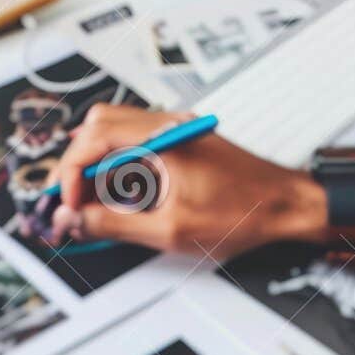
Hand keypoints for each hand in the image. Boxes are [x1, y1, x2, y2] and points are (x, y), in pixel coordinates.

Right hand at [48, 105, 327, 259]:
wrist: (288, 205)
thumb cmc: (244, 212)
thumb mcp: (170, 230)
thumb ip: (114, 224)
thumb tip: (75, 220)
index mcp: (163, 137)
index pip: (93, 139)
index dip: (71, 175)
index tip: (66, 206)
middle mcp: (167, 125)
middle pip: (97, 126)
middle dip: (76, 164)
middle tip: (69, 202)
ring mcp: (175, 131)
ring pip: (114, 132)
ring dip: (96, 165)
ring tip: (90, 203)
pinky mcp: (182, 143)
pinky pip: (136, 143)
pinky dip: (117, 166)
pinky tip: (117, 196)